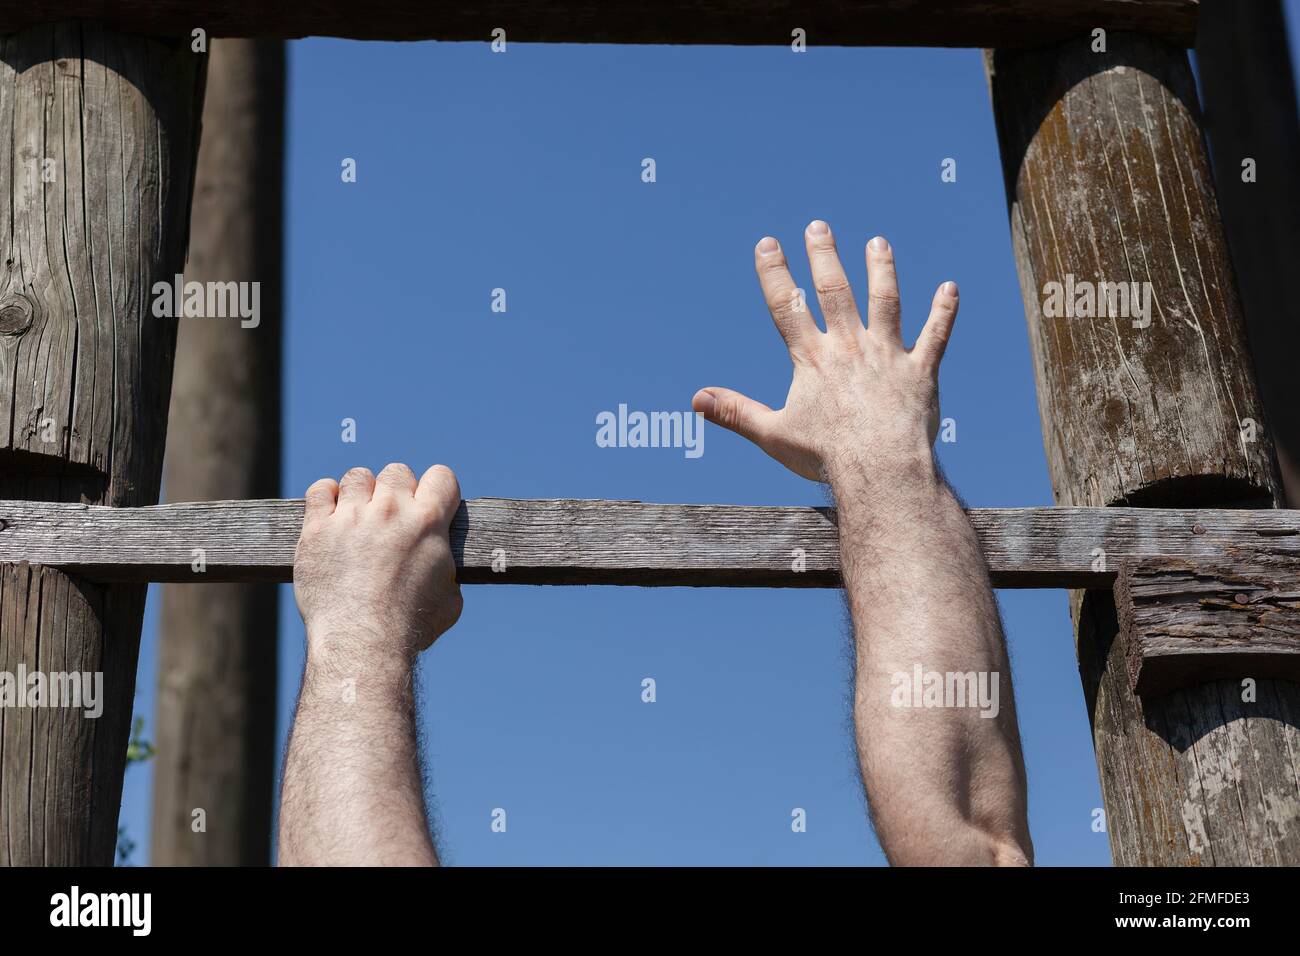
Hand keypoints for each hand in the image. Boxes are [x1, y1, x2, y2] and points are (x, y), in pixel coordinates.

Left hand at [293, 463, 463, 667]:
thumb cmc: (411, 626)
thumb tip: (445, 569)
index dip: (436, 490)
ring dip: (360, 493)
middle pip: (396, 472)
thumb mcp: (451, 598)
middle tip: (390, 518)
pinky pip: (319, 491)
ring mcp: (352, 517)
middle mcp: (391, 510)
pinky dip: (325, 498)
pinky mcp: (317, 529)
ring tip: (358, 518)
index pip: (441, 475)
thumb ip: (447, 571)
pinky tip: (330, 516)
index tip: (427, 505)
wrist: (363, 641)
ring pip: (358, 476)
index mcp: (429, 522)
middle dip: (395, 491)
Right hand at [692, 221, 958, 482]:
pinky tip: (950, 289)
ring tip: (878, 244)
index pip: (787, 307)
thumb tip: (696, 400)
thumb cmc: (825, 456)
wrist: (880, 469)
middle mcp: (849, 348)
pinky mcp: (920, 372)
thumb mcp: (772, 435)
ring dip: (881, 270)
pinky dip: (943, 312)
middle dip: (824, 256)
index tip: (768, 244)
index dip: (775, 273)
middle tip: (819, 226)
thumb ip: (735, 412)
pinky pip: (935, 336)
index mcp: (812, 360)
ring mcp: (887, 356)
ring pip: (886, 302)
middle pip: (836, 291)